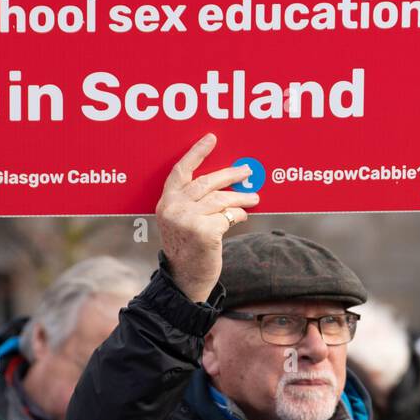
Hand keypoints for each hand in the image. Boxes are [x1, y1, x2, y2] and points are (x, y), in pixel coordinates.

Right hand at [155, 132, 259, 302]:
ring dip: (241, 197)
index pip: (181, 171)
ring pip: (221, 199)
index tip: (212, 138)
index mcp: (165, 203)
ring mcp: (187, 219)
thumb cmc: (187, 251)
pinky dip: (238, 215)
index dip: (197, 153)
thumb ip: (193, 202)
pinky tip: (243, 217)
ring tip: (254, 198)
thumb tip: (226, 182)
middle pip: (207, 182)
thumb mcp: (182, 223)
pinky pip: (228, 216)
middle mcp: (173, 208)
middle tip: (247, 171)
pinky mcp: (204, 231)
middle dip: (230, 174)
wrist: (185, 281)